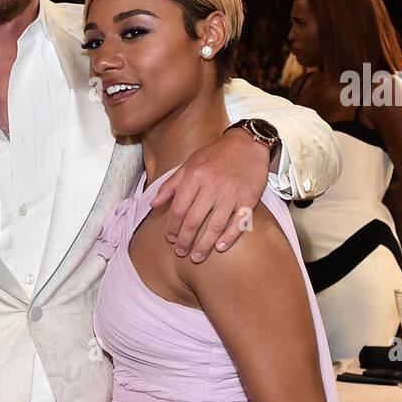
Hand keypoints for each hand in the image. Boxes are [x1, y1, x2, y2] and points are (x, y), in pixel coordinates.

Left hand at [149, 130, 269, 262]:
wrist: (247, 144)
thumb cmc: (214, 156)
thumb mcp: (188, 165)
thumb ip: (170, 185)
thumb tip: (153, 204)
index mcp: (194, 177)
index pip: (178, 209)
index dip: (172, 227)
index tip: (169, 238)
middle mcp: (212, 186)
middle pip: (194, 220)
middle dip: (185, 240)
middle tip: (180, 252)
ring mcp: (231, 193)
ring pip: (215, 226)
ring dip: (204, 245)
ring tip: (196, 257)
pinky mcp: (249, 198)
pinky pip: (238, 223)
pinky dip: (229, 237)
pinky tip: (220, 248)